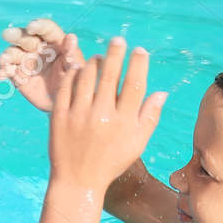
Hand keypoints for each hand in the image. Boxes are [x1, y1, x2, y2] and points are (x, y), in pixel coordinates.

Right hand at [0, 18, 81, 112]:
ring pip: (13, 53)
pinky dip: (2, 72)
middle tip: (7, 34)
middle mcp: (37, 47)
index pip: (46, 29)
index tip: (31, 27)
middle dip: (15, 35)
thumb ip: (72, 54)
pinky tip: (1, 76)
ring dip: (7, 56)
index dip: (38, 26)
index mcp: (54, 41)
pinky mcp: (17, 74)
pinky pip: (7, 71)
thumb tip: (71, 37)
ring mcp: (26, 60)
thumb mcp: (75, 68)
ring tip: (4, 61)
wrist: (62, 102)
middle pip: (24, 37)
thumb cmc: (73, 81)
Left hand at [49, 36, 166, 190]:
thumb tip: (162, 92)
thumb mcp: (136, 144)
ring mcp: (78, 116)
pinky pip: (66, 87)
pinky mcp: (59, 117)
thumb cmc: (111, 162)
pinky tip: (79, 70)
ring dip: (93, 62)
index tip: (139, 50)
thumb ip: (150, 117)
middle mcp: (101, 116)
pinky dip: (74, 74)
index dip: (138, 64)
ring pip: (86, 77)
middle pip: (110, 75)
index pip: (134, 85)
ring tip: (98, 57)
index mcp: (124, 123)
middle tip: (118, 40)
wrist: (78, 181)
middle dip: (115, 53)